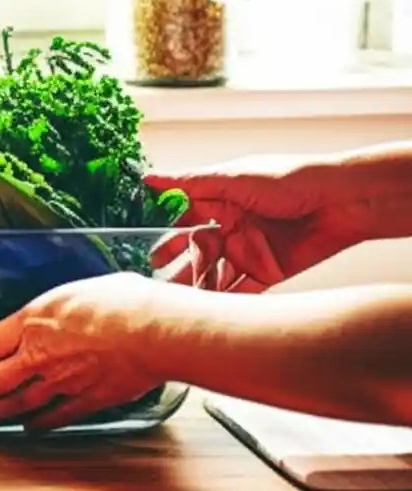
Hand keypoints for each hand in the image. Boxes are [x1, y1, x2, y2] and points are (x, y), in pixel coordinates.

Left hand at [0, 272, 166, 432]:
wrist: (154, 332)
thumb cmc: (123, 302)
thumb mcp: (77, 290)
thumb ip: (59, 306)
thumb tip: (62, 306)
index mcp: (32, 322)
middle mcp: (38, 356)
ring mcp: (60, 382)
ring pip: (18, 404)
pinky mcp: (85, 401)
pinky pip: (55, 417)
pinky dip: (40, 425)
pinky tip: (31, 428)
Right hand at [146, 154, 362, 292]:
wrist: (340, 201)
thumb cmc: (289, 179)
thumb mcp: (231, 177)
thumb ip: (188, 183)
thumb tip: (149, 178)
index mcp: (221, 203)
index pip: (185, 225)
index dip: (167, 242)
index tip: (151, 259)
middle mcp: (232, 228)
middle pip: (198, 255)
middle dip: (180, 272)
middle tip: (161, 291)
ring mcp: (249, 251)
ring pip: (216, 276)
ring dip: (200, 290)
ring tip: (181, 307)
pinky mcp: (269, 270)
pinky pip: (242, 291)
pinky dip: (226, 302)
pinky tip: (209, 313)